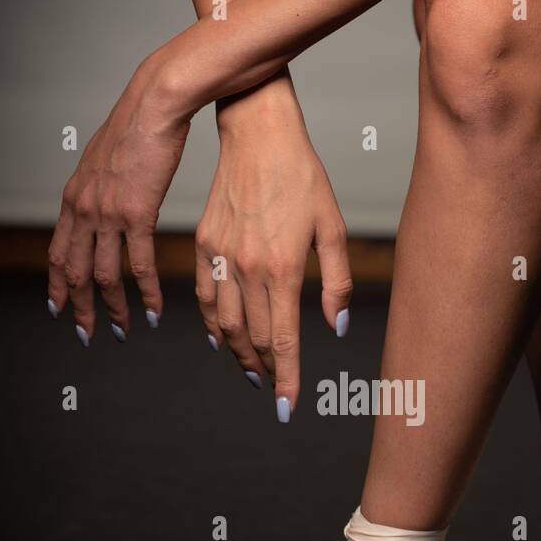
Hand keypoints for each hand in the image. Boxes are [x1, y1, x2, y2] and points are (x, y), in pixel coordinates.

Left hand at [48, 58, 190, 341]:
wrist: (155, 105)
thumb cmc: (138, 127)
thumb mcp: (105, 160)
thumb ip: (99, 187)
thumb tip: (105, 201)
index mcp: (74, 197)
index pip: (56, 251)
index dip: (55, 283)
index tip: (58, 306)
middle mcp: (84, 208)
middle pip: (73, 270)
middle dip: (78, 307)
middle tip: (85, 332)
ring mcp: (107, 212)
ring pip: (102, 274)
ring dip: (112, 308)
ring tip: (120, 330)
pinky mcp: (136, 213)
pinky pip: (138, 264)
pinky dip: (145, 293)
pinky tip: (152, 311)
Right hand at [196, 74, 351, 419]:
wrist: (257, 133)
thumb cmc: (302, 175)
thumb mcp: (332, 226)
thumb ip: (336, 281)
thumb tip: (336, 325)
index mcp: (282, 267)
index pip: (282, 339)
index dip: (286, 379)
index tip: (286, 407)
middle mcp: (247, 267)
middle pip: (252, 338)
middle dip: (263, 370)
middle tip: (272, 387)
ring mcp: (221, 256)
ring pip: (224, 325)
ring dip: (237, 354)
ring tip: (252, 369)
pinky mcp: (204, 243)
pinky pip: (206, 297)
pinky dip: (212, 324)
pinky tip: (222, 336)